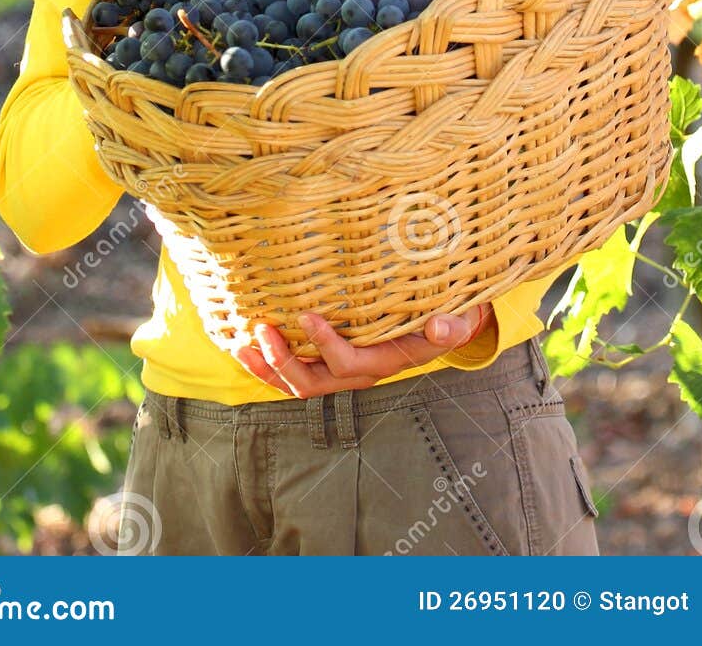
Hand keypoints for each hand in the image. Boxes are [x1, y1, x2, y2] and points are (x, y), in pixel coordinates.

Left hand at [233, 303, 494, 397]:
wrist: (442, 324)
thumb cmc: (447, 315)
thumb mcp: (457, 317)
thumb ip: (452, 324)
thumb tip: (442, 327)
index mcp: (387, 362)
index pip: (351, 364)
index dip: (326, 345)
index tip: (306, 314)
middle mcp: (361, 375)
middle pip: (317, 384)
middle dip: (286, 363)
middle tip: (263, 329)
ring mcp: (343, 374)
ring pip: (300, 386)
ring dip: (269, 370)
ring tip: (243, 346)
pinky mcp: (330, 366)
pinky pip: (296, 376)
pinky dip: (269, 367)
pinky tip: (246, 349)